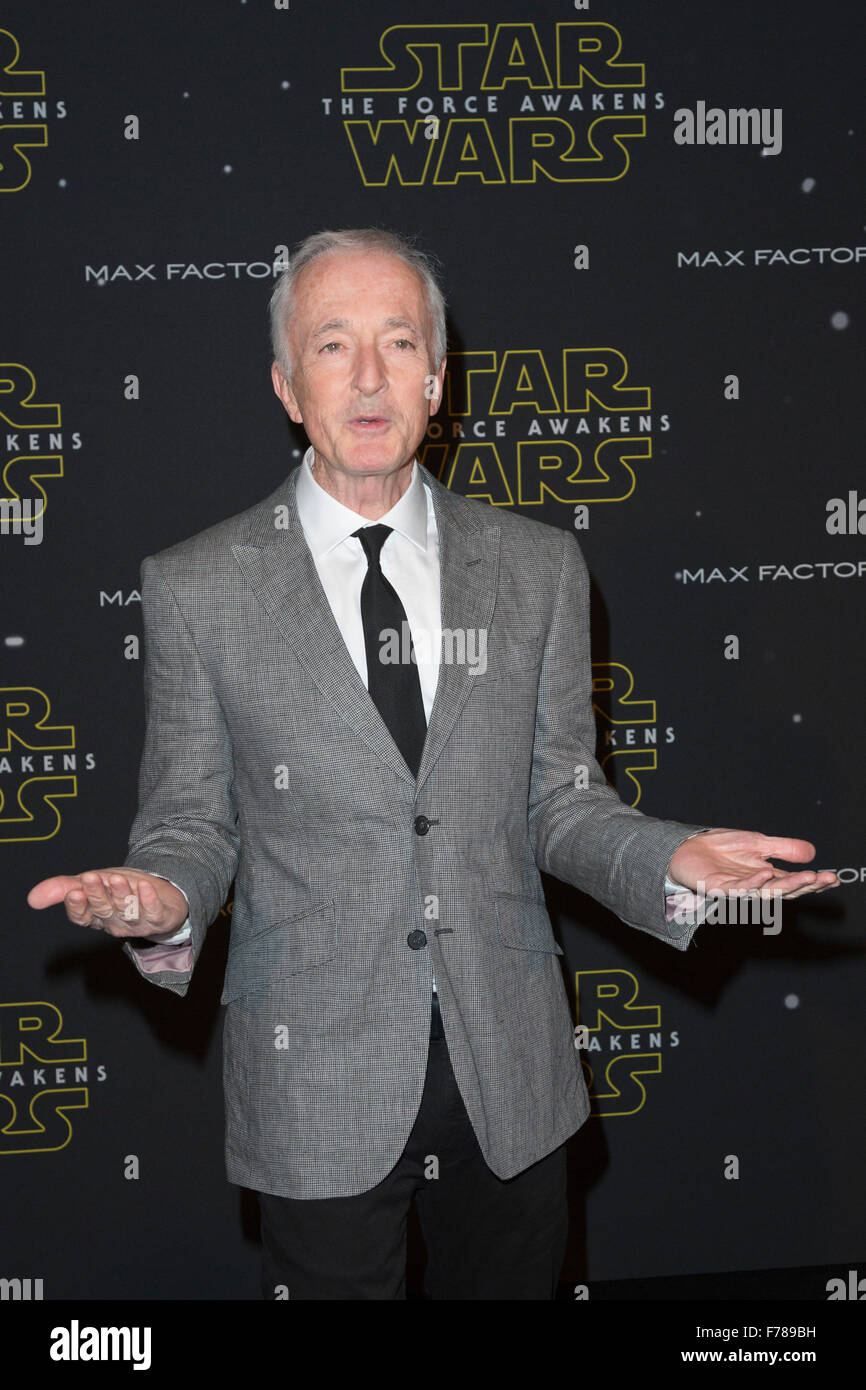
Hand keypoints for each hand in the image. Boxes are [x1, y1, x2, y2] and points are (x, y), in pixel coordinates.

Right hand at [27, 869, 188, 940]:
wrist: (156, 895)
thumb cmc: (118, 890)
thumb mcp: (89, 884)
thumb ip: (62, 889)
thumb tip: (31, 899)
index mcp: (96, 916)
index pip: (82, 917)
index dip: (78, 906)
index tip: (73, 891)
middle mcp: (115, 922)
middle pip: (104, 911)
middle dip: (97, 895)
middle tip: (90, 878)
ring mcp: (138, 923)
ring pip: (128, 911)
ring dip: (121, 895)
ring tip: (115, 878)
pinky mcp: (160, 918)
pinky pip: (154, 912)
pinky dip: (149, 900)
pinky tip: (145, 886)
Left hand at [669, 831, 838, 899]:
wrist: (688, 847)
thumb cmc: (721, 847)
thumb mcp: (758, 842)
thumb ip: (783, 849)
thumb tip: (813, 853)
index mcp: (766, 876)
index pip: (794, 882)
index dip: (814, 881)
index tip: (833, 878)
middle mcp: (754, 886)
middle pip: (785, 890)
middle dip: (806, 885)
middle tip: (825, 879)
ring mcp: (737, 889)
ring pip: (765, 892)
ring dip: (786, 886)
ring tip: (807, 877)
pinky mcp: (718, 888)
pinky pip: (738, 888)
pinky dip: (752, 882)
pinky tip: (765, 872)